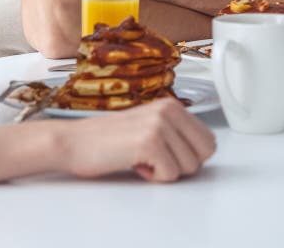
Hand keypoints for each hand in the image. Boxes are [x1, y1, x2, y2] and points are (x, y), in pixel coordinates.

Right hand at [60, 98, 215, 181]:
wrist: (74, 142)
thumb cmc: (108, 140)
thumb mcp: (149, 126)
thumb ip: (176, 133)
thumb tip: (204, 149)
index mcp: (171, 105)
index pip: (209, 141)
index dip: (189, 156)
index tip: (165, 153)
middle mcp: (168, 110)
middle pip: (204, 154)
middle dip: (182, 164)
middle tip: (154, 157)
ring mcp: (159, 124)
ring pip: (188, 167)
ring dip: (164, 171)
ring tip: (140, 157)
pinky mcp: (149, 142)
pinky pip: (170, 175)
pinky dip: (152, 177)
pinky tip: (134, 163)